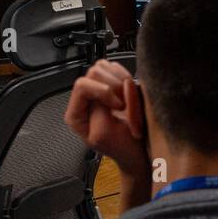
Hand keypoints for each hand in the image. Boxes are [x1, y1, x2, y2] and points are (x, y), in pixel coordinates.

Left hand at [64, 59, 148, 181]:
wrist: (141, 151)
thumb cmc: (124, 147)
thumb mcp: (105, 134)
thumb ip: (100, 109)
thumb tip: (107, 88)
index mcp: (76, 113)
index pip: (82, 85)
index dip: (103, 91)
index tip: (119, 106)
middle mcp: (85, 100)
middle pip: (94, 72)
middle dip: (115, 86)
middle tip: (126, 105)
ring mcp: (98, 91)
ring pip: (104, 67)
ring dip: (121, 81)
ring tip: (129, 101)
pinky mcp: (112, 86)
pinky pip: (116, 68)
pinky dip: (126, 77)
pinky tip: (130, 94)